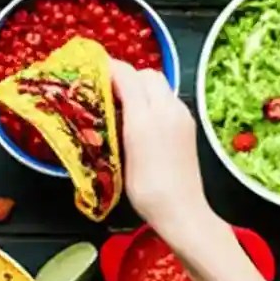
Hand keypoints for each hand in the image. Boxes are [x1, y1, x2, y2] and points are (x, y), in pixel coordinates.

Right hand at [111, 61, 214, 241]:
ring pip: (158, 86)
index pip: (128, 74)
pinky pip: (167, 100)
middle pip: (147, 75)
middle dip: (126, 77)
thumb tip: (108, 88)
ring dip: (140, 88)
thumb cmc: (148, 188)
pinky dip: (152, 101)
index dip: (108, 69)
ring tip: (122, 107)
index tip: (92, 72)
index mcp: (149, 113)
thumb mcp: (124, 149)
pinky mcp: (187, 126)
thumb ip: (118, 112)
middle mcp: (169, 108)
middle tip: (107, 92)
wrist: (181, 211)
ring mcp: (182, 116)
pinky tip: (140, 121)